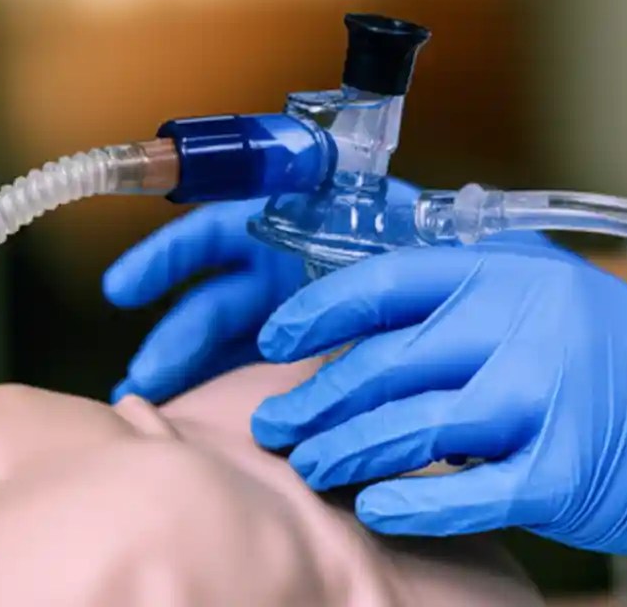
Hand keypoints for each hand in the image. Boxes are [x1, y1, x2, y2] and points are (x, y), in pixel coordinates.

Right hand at [104, 180, 555, 403]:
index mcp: (305, 223)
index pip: (222, 230)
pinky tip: (185, 404)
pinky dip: (216, 380)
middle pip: (217, 294)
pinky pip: (249, 361)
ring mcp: (294, 305)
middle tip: (145, 376)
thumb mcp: (403, 246)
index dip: (173, 255)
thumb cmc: (453, 262)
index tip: (127, 288)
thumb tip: (293, 252)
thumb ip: (348, 249)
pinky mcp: (302, 344)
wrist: (499, 308)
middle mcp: (291, 262)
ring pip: (225, 335)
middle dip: (177, 332)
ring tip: (155, 401)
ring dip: (186, 363)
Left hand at [249, 243, 626, 577]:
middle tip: (276, 424)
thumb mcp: (564, 303)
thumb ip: (480, 302)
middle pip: (390, 359)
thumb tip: (376, 323)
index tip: (277, 340)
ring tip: (311, 465)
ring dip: (348, 449)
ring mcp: (550, 395)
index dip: (321, 312)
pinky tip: (376, 508)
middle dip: (319, 397)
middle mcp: (531, 322)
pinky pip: (464, 491)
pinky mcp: (565, 470)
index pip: (393, 281)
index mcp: (521, 272)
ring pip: (414, 424)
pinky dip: (412, 501)